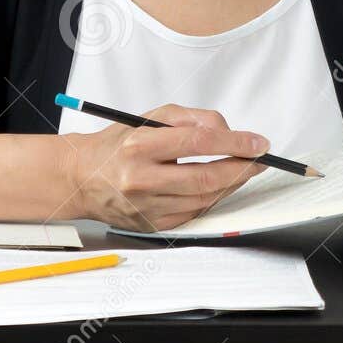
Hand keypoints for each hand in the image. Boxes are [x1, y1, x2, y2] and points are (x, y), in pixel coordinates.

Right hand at [62, 104, 270, 230]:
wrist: (82, 177)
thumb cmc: (118, 144)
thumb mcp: (152, 117)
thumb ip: (193, 119)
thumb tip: (228, 133)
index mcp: (139, 146)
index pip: (199, 143)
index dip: (235, 143)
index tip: (258, 143)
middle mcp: (140, 179)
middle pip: (206, 177)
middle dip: (241, 168)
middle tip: (259, 159)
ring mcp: (146, 207)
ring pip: (204, 199)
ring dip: (231, 185)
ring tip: (244, 170)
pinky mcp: (151, 225)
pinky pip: (194, 213)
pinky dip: (212, 199)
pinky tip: (220, 186)